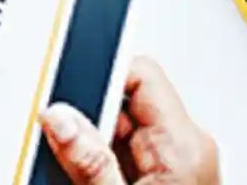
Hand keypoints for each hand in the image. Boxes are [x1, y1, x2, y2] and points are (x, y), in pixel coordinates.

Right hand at [40, 57, 218, 184]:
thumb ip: (89, 159)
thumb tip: (59, 118)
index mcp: (185, 145)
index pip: (140, 72)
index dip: (97, 73)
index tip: (62, 83)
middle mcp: (187, 148)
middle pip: (123, 101)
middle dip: (87, 119)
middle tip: (62, 145)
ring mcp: (177, 163)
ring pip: (120, 128)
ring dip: (92, 143)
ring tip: (78, 172)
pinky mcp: (164, 177)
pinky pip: (124, 151)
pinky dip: (102, 159)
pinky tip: (90, 177)